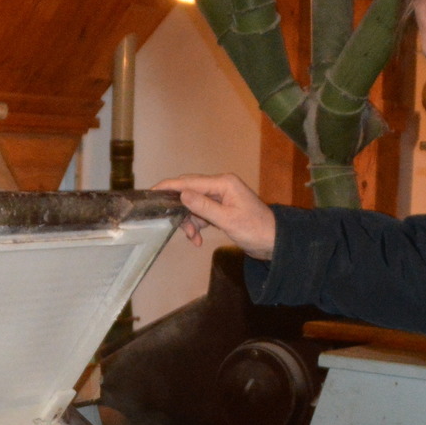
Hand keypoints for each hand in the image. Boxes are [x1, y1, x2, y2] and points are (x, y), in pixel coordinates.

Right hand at [153, 173, 276, 258]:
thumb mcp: (227, 220)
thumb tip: (182, 194)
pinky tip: (198, 239)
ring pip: (193, 205)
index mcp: (223, 183)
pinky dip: (197, 226)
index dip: (169, 186)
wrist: (274, 242)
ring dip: (189, 222)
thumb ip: (203, 207)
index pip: (190, 181)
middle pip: (189, 192)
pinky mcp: (221, 208)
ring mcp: (221, 197)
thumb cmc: (255, 230)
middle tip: (171, 224)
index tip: (151, 192)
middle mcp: (220, 186)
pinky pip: (201, 214)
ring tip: (193, 238)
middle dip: (180, 210)